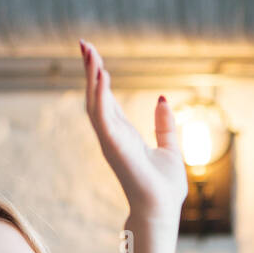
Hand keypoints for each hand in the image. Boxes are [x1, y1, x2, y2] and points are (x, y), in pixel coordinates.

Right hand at [80, 38, 187, 224]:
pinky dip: (101, 94)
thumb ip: (164, 126)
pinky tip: (102, 74)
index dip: (100, 76)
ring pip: (94, 101)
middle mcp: (112, 135)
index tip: (94, 54)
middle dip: (90, 69)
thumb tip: (163, 100)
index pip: (107, 99)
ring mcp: (110, 140)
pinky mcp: (113, 146)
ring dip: (91, 76)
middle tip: (84, 43)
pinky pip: (102, 116)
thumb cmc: (164, 188)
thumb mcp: (169, 149)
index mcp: (124, 134)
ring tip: (89, 52)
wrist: (162, 209)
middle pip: (95, 96)